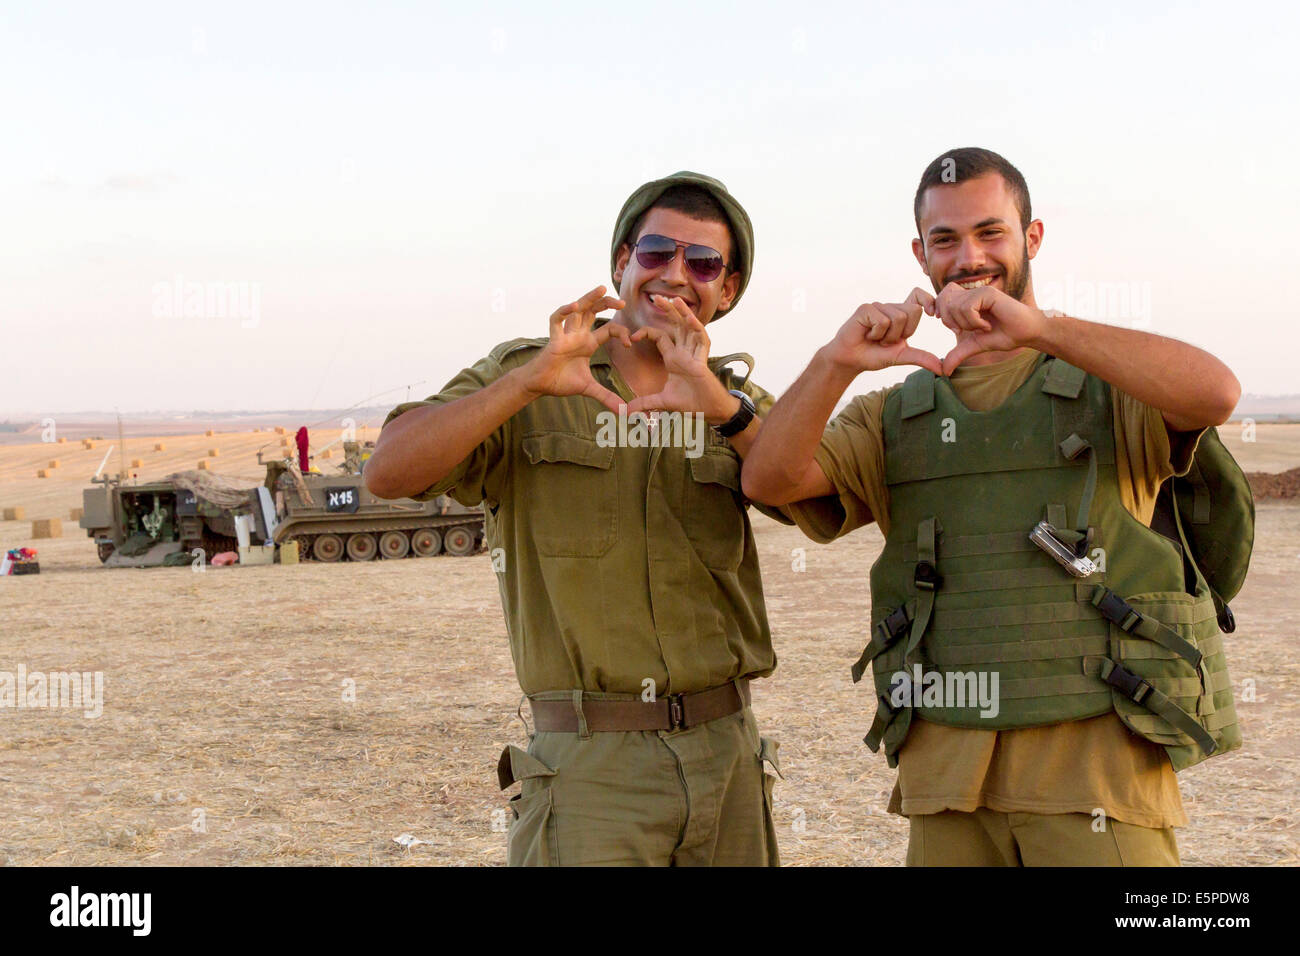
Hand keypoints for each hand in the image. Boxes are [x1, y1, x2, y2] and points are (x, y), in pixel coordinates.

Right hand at [519, 286, 630, 412]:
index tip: (629, 343)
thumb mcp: (589, 389)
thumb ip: (607, 397)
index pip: (608, 329)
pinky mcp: (553, 339)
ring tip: (601, 288)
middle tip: (623, 302)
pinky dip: (564, 311)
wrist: (540, 386)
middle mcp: (578, 334)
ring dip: (589, 298)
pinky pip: (557, 320)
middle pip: (594, 311)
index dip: (621, 333)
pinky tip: (574, 306)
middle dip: (607, 303)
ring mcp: (566, 334)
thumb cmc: (561, 382)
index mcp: (588, 343)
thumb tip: (624, 412)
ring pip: (578, 309)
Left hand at [624, 295, 735, 421]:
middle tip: (656, 296)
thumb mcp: (662, 402)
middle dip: (668, 311)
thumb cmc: (690, 403)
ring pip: (690, 328)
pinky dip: (697, 329)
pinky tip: (690, 319)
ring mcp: (695, 354)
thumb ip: (644, 403)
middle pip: (676, 325)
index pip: (660, 337)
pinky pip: (702, 340)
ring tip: (675, 300)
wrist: (708, 411)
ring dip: (684, 314)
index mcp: (673, 358)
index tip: (631, 338)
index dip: (646, 333)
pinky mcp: (704, 361)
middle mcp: (684, 352)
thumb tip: (625, 411)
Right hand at [822, 288, 942, 375]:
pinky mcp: (866, 309)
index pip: (918, 296)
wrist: (850, 361)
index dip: (927, 299)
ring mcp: (878, 306)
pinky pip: (882, 320)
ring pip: (898, 317)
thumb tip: (943, 369)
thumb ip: (921, 358)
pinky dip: (877, 334)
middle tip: (886, 340)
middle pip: (913, 311)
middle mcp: (890, 307)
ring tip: (875, 339)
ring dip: (887, 336)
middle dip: (902, 333)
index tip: (933, 314)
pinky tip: (867, 335)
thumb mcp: (901, 357)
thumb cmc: (874, 356)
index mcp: (901, 315)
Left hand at [934, 282, 1047, 374]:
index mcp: (967, 301)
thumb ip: (958, 354)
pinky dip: (974, 321)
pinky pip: (967, 307)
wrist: (1027, 333)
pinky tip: (987, 325)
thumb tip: (944, 371)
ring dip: (966, 323)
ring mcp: (980, 291)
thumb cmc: (1005, 336)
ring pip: (955, 306)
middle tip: (967, 330)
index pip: (942, 299)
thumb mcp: (975, 346)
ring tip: (983, 327)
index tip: (955, 329)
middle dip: (951, 320)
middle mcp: (972, 293)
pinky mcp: (988, 293)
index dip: (942, 314)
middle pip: (944, 300)